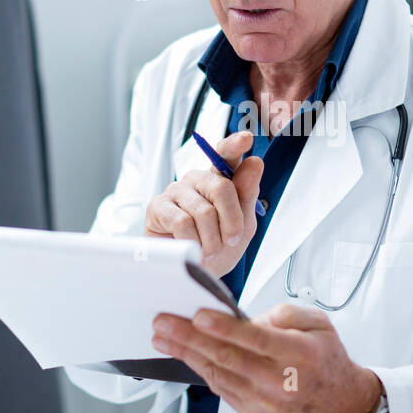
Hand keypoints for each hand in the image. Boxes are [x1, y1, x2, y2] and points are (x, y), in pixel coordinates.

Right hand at [144, 130, 263, 276]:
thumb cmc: (218, 248)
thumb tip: (254, 162)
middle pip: (221, 187)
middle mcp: (197, 180)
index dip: (235, 145)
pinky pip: (182, 222)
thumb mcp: (243, 225)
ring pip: (203, 211)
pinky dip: (193, 241)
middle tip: (229, 240)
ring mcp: (176, 190)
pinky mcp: (157, 206)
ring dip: (211, 239)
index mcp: (219, 179)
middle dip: (231, 221)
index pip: (226, 155)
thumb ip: (248, 194)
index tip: (246, 138)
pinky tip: (191, 247)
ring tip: (208, 248)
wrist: (195, 274)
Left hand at [150, 302, 383, 412]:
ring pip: (218, 375)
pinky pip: (222, 390)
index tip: (197, 314)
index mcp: (300, 356)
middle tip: (163, 323)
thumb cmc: (328, 359)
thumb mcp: (320, 324)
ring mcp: (266, 404)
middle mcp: (281, 383)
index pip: (256, 340)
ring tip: (162, 338)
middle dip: (190, 338)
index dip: (224, 328)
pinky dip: (201, 371)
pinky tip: (186, 355)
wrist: (342, 405)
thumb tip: (247, 318)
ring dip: (187, 355)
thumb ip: (286, 314)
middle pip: (228, 358)